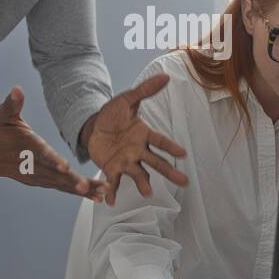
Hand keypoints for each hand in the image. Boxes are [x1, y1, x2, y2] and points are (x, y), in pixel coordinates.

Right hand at [0, 86, 108, 200]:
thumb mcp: (4, 115)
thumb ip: (12, 103)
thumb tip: (16, 89)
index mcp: (27, 146)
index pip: (41, 153)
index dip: (53, 160)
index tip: (65, 167)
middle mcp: (33, 165)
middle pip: (55, 175)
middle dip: (73, 181)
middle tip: (88, 187)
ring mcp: (38, 176)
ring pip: (62, 185)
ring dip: (82, 190)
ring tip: (101, 194)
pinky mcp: (42, 182)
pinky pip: (62, 188)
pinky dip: (79, 193)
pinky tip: (96, 196)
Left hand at [84, 74, 188, 205]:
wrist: (93, 127)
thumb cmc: (113, 114)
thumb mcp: (127, 100)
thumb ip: (145, 90)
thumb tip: (166, 76)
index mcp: (144, 134)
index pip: (160, 141)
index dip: (171, 147)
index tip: (182, 153)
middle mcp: (138, 151)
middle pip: (156, 162)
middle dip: (169, 171)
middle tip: (184, 182)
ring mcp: (126, 162)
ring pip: (138, 174)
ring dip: (143, 184)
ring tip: (148, 193)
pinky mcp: (112, 169)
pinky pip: (114, 182)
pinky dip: (113, 193)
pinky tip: (111, 203)